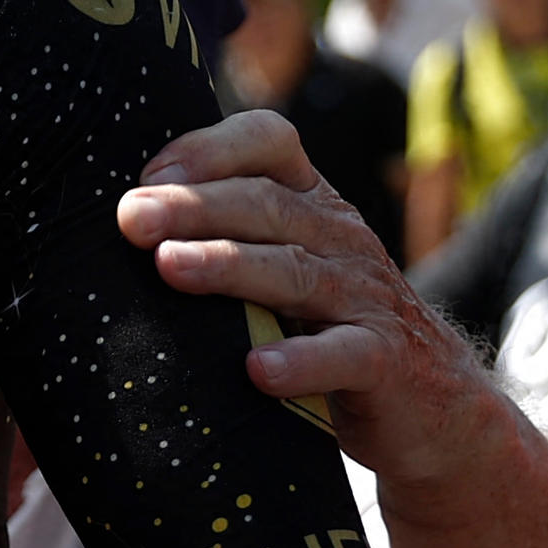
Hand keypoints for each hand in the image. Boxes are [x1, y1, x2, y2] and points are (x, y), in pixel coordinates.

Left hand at [119, 110, 515, 485]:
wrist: (432, 405)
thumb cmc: (328, 328)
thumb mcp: (286, 269)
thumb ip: (227, 239)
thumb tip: (115, 222)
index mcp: (314, 204)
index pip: (269, 142)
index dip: (210, 148)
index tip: (147, 176)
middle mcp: (342, 238)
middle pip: (267, 205)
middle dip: (194, 207)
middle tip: (130, 219)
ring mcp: (367, 298)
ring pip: (296, 271)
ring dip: (229, 267)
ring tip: (171, 269)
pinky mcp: (385, 361)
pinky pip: (343, 355)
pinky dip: (302, 362)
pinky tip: (258, 371)